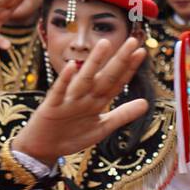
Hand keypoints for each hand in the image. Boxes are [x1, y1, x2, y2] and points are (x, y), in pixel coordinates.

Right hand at [14, 36, 147, 165]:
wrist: (43, 147)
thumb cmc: (71, 135)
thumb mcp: (102, 127)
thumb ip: (122, 115)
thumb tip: (146, 104)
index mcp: (97, 101)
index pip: (116, 82)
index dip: (129, 69)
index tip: (141, 52)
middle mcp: (85, 96)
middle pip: (105, 77)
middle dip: (119, 60)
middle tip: (132, 41)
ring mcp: (69, 100)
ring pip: (84, 79)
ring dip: (94, 62)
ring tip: (105, 44)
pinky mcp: (52, 107)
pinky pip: (59, 92)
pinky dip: (64, 80)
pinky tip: (70, 66)